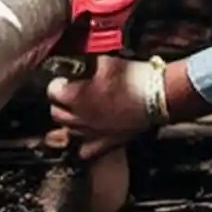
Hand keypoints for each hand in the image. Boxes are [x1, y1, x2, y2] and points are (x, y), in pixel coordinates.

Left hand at [47, 56, 162, 159]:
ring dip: (70, 121)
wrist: (159, 96)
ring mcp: (91, 133)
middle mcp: (78, 118)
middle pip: (56, 113)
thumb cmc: (134, 77)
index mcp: (74, 97)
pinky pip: (85, 150)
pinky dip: (83, 143)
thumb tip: (78, 62)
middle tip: (71, 95)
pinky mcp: (106, 143)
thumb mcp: (107, 61)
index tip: (65, 79)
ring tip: (80, 111)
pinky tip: (89, 134)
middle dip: (60, 103)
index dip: (58, 83)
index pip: (52, 91)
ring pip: (68, 131)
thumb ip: (87, 63)